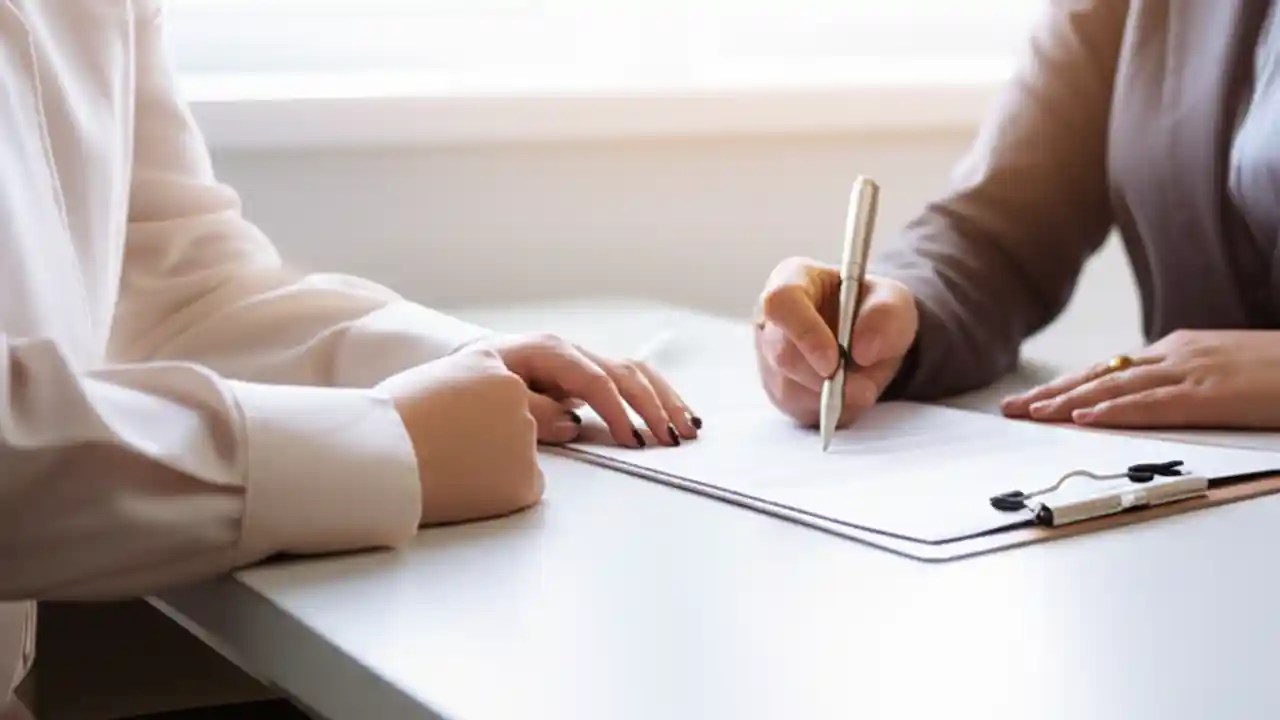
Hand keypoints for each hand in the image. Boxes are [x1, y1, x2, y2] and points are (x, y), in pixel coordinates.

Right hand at [378, 349, 543, 524]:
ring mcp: (525, 435)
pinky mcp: (526, 479)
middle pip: (512, 421)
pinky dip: (501, 494)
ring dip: (494, 465)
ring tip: (448, 468)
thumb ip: (460, 388)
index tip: (445, 428)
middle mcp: (516, 392)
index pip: (497, 392)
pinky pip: (523, 487)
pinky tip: (465, 488)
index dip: (470, 417)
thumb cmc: (385, 422)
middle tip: (446, 450)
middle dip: (488, 439)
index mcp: (488, 361)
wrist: (379, 458)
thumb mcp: (426, 379)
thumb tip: (468, 408)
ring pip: (519, 455)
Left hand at [467, 333, 700, 447]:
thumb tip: (573, 423)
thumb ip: (532, 409)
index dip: (617, 410)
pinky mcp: (589, 375)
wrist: (469, 361)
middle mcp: (575, 352)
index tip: (633, 440)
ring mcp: (584, 361)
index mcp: (551, 351)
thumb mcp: (495, 391)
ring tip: (689, 429)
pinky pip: (631, 381)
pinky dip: (657, 397)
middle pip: (627, 374)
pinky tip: (676, 415)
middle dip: (654, 407)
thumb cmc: (479, 376)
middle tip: (672, 439)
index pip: (597, 381)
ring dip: (665, 401)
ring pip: (637, 374)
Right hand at [754, 257, 917, 426]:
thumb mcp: (894, 301)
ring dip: (830, 397)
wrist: (870, 338)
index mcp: (793, 280)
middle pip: (781, 354)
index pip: (781, 302)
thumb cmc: (873, 309)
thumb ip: (886, 315)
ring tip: (862, 387)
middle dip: (824, 377)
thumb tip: (862, 350)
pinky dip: (828, 410)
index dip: (805, 333)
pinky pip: (796, 408)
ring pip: (787, 388)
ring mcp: (768, 356)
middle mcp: (770, 318)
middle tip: (863, 387)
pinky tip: (847, 396)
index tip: (834, 361)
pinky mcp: (777, 389)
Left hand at [1001, 330, 1279, 428]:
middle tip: (1010, 408)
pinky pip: (1151, 404)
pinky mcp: (1211, 394)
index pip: (1110, 369)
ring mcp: (1193, 371)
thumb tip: (1156, 401)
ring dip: (1067, 403)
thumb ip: (1190, 383)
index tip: (1034, 400)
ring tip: (1029, 414)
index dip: (1068, 385)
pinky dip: (1113, 410)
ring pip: (1114, 387)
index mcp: (1180, 349)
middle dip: (1052, 393)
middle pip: (1100, 374)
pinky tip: (1083, 418)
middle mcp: (1177, 354)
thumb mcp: (1228, 372)